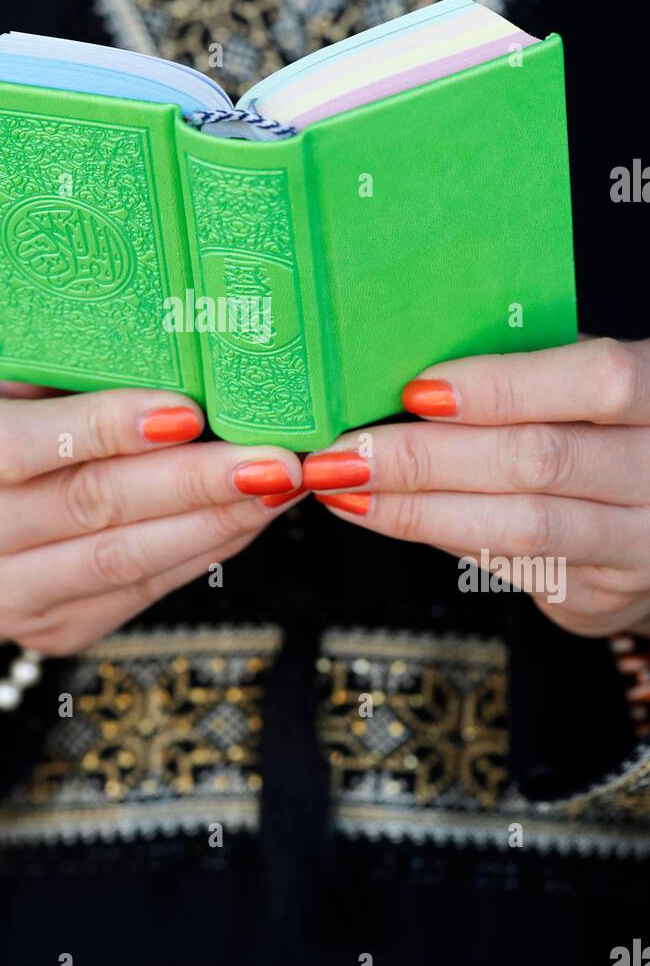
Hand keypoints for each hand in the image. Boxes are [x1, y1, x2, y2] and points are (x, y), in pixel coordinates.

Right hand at [0, 370, 301, 661]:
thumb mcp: (0, 384)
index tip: (186, 410)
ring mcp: (4, 594)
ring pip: (125, 559)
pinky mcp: (53, 632)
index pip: (17, 445)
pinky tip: (254, 516)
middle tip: (274, 455)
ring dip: (215, 521)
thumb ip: (71, 373)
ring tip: (282, 484)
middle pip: (90, 507)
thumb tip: (191, 349)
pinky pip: (144, 589)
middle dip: (193, 481)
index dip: (103, 428)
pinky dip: (207, 548)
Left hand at [304, 337, 649, 637]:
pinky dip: (439, 536)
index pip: (591, 383)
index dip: (501, 386)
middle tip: (344, 451)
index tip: (416, 390)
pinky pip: (508, 566)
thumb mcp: (590, 380)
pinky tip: (387, 514)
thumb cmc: (610, 423)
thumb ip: (529, 369)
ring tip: (345, 488)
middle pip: (536, 463)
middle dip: (423, 457)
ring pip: (517, 529)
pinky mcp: (601, 596)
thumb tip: (412, 374)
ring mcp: (637, 545)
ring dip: (415, 510)